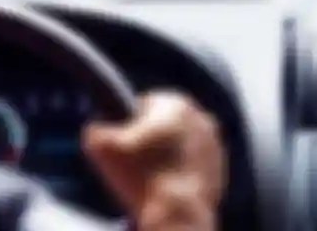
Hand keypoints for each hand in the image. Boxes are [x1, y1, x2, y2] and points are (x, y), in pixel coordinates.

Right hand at [82, 91, 224, 230]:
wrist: (177, 213)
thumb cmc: (141, 176)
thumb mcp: (100, 146)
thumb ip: (96, 128)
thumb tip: (97, 128)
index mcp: (177, 102)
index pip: (143, 104)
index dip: (126, 124)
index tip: (119, 144)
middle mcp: (202, 117)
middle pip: (163, 125)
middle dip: (148, 140)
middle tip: (132, 163)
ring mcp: (214, 144)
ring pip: (178, 145)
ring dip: (164, 157)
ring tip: (147, 178)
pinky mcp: (220, 169)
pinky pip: (191, 166)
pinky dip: (179, 174)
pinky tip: (164, 188)